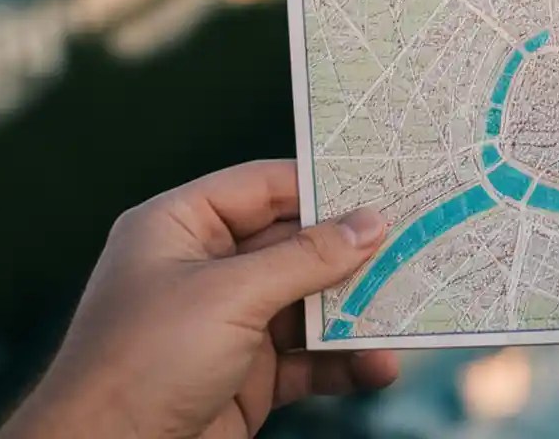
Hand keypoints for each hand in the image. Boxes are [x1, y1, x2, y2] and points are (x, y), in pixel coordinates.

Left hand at [0, 160, 397, 438]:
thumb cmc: (144, 360)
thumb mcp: (230, 295)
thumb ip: (306, 257)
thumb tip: (370, 223)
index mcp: (179, 228)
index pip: (262, 186)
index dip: (321, 185)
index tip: (383, 182)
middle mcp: (206, 269)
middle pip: (296, 245)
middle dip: (352, 251)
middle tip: (414, 239)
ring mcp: (229, 323)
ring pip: (311, 303)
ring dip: (357, 310)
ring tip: (407, 308)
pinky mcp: (250, 374)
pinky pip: (309, 358)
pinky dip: (344, 361)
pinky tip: (378, 366)